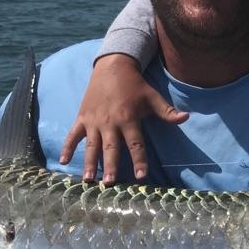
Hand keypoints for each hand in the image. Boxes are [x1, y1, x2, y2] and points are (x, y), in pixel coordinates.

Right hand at [59, 54, 187, 183]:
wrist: (112, 66)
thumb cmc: (134, 85)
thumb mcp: (152, 97)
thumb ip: (167, 111)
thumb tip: (186, 118)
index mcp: (128, 118)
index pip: (135, 143)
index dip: (139, 160)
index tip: (141, 177)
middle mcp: (110, 122)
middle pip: (111, 148)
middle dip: (110, 166)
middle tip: (109, 183)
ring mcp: (94, 120)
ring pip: (91, 145)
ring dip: (89, 162)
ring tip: (88, 180)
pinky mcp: (82, 117)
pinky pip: (73, 135)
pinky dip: (67, 147)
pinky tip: (63, 161)